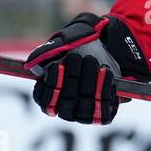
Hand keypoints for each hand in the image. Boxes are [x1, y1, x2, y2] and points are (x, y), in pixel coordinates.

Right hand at [24, 13, 150, 123]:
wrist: (119, 42)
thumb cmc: (89, 40)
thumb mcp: (69, 37)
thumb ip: (48, 50)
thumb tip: (31, 63)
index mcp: (52, 88)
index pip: (43, 98)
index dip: (49, 85)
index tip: (58, 66)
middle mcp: (67, 103)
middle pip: (64, 104)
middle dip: (71, 80)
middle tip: (78, 58)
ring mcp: (85, 110)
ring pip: (83, 109)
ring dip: (88, 84)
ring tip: (94, 63)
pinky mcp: (104, 113)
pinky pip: (102, 112)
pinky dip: (104, 91)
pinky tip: (105, 72)